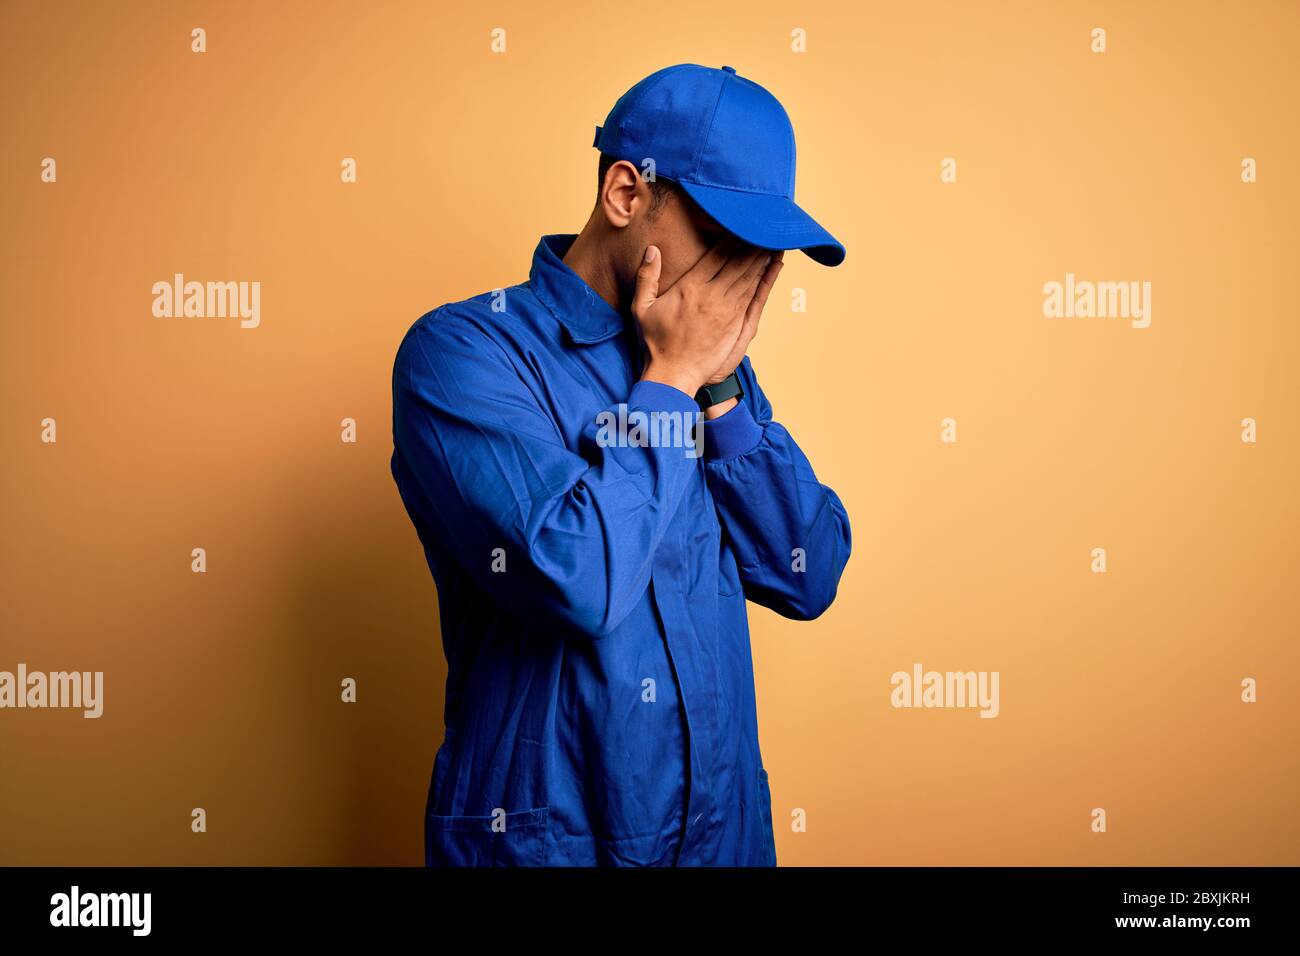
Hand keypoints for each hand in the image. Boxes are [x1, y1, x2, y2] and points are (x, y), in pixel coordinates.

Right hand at [632, 238, 770, 397]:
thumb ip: (647, 278)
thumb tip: (652, 250)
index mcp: (689, 288)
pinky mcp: (736, 325)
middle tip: (765, 225)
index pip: (716, 255)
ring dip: (762, 256)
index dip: (732, 238)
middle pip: (738, 262)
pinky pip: (755, 296)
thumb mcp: (640, 308)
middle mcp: (712, 296)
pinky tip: (775, 266)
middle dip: (752, 242)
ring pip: (750, 276)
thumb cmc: (655, 343)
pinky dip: (766, 279)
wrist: (673, 375)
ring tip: (773, 238)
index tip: (741, 223)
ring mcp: (727, 311)